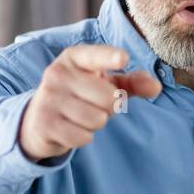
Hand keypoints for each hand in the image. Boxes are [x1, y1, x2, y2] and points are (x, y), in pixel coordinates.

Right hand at [18, 44, 161, 161]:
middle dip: (110, 108)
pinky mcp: (44, 123)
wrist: (38, 120)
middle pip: (109, 97)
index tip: (123, 59)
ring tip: (80, 116)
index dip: (110, 57)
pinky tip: (70, 128)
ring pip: (98, 119)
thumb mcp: (104, 83)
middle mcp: (57, 73)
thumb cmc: (80, 95)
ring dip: (96, 124)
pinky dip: (83, 137)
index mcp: (74, 58)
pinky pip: (83, 137)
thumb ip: (132, 83)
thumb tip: (156, 87)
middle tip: (93, 104)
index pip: (95, 55)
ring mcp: (48, 98)